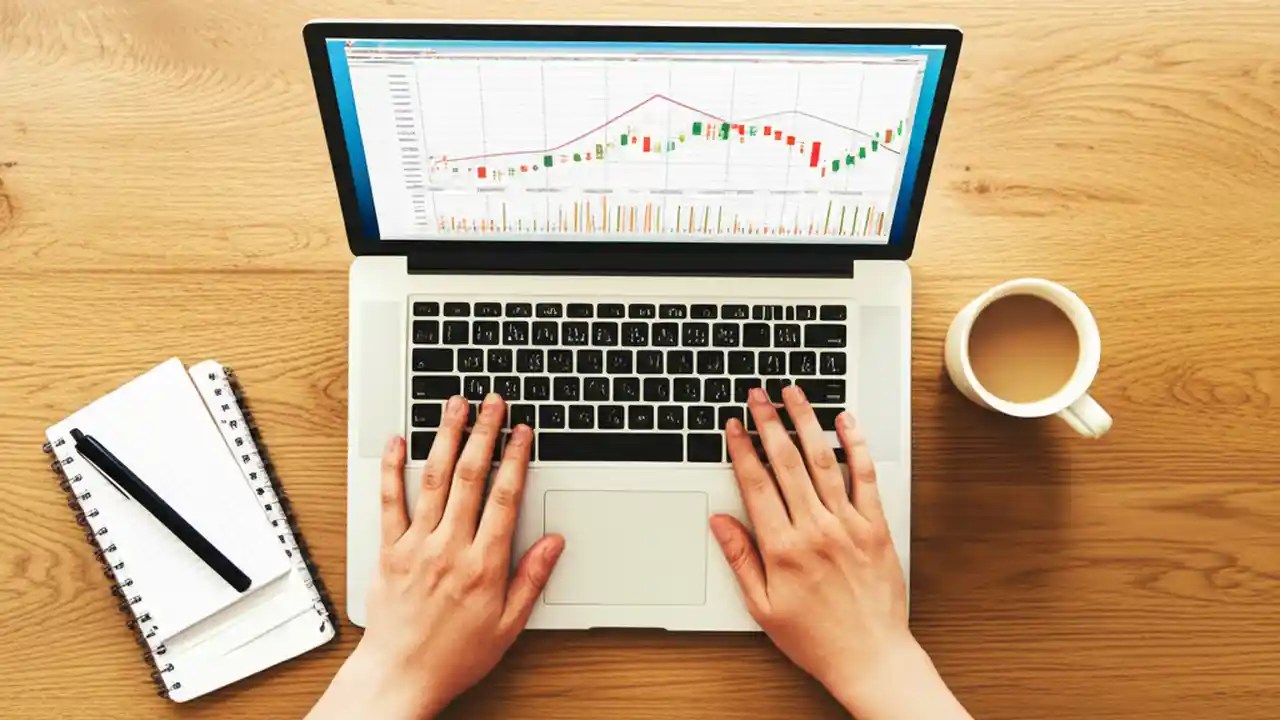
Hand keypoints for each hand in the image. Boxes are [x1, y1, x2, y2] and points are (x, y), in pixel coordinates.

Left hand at [309, 394, 563, 719]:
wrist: (400, 676)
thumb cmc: (455, 656)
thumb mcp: (509, 625)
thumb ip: (532, 578)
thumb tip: (554, 542)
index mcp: (483, 564)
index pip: (504, 497)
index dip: (516, 458)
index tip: (523, 432)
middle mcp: (449, 547)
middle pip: (469, 476)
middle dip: (484, 433)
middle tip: (493, 402)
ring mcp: (416, 545)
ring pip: (432, 479)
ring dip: (445, 437)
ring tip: (454, 406)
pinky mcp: (389, 550)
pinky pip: (389, 501)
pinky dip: (392, 468)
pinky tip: (396, 440)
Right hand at [711, 386, 969, 719]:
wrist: (870, 657)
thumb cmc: (816, 637)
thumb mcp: (762, 606)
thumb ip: (740, 558)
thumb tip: (720, 522)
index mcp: (783, 548)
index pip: (756, 484)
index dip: (741, 449)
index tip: (733, 426)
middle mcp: (816, 529)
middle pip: (786, 462)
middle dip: (769, 422)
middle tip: (758, 395)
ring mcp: (849, 525)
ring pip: (823, 461)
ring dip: (806, 422)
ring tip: (794, 394)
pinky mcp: (876, 527)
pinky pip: (865, 477)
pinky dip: (855, 446)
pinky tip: (846, 422)